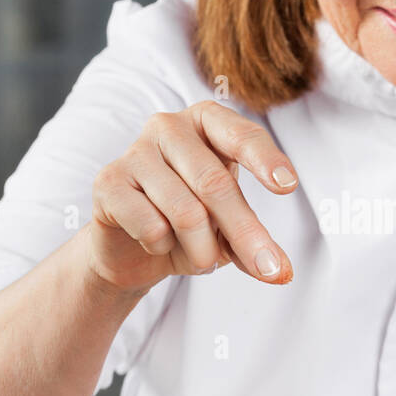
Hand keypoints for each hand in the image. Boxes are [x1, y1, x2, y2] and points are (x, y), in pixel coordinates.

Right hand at [88, 102, 297, 293]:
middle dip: (245, 232)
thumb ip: (255, 246)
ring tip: (202, 258)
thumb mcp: (229, 233)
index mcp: (207, 123)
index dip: (266, 160)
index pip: (242, 136)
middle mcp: (169, 126)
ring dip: (202, 249)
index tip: (288, 186)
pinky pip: (150, 225)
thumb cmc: (188, 228)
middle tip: (268, 268)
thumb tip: (281, 273)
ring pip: (185, 211)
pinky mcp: (108, 181)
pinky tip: (155, 242)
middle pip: (215, 183)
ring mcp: (135, 151)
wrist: (130, 250)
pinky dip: (162, 247)